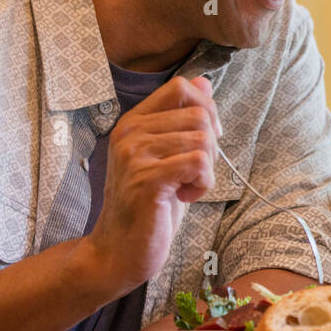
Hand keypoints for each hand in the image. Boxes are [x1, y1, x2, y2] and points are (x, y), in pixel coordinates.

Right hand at [84, 75, 221, 294]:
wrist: (118, 250)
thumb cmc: (149, 204)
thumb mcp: (169, 156)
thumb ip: (183, 119)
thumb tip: (205, 80)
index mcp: (134, 121)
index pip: (181, 86)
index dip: (206, 108)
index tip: (205, 140)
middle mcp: (129, 131)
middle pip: (199, 114)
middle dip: (212, 145)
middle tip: (194, 172)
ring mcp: (134, 154)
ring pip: (203, 139)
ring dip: (208, 169)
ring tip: (186, 187)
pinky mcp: (146, 178)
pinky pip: (200, 162)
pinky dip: (203, 183)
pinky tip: (185, 197)